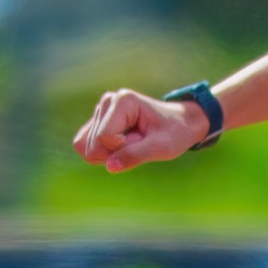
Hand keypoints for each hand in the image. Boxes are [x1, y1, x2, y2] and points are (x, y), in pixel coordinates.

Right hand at [70, 87, 212, 171]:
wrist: (181, 123)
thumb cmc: (175, 133)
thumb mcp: (161, 148)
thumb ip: (135, 156)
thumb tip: (110, 167)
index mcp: (122, 101)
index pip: (104, 139)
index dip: (123, 149)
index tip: (143, 140)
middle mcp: (107, 101)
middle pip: (93, 144)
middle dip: (115, 152)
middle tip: (139, 141)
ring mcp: (101, 110)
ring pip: (87, 146)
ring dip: (111, 152)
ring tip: (133, 141)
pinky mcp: (98, 121)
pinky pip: (86, 145)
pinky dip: (104, 152)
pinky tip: (123, 144)